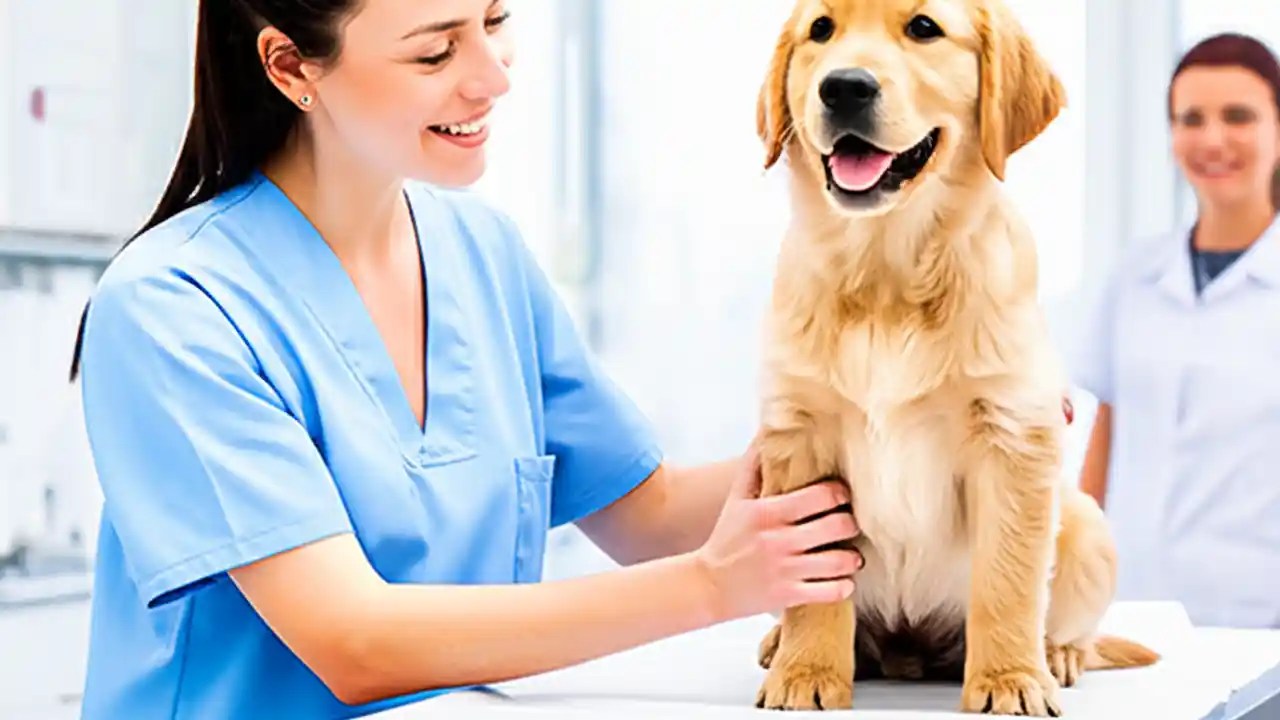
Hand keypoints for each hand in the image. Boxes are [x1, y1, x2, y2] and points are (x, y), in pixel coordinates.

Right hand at [692, 444, 861, 621]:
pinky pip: (831, 591)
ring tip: (852, 556)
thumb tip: (766, 432)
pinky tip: (842, 580)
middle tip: (849, 525)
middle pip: (838, 526)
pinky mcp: (788, 596)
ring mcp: (786, 570)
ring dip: (852, 558)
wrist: (708, 586)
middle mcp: (779, 540)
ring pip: (840, 561)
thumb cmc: (727, 538)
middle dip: (850, 524)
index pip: (821, 495)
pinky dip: (843, 586)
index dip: (839, 494)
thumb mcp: (736, 499)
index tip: (841, 496)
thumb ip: (753, 465)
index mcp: (768, 512)